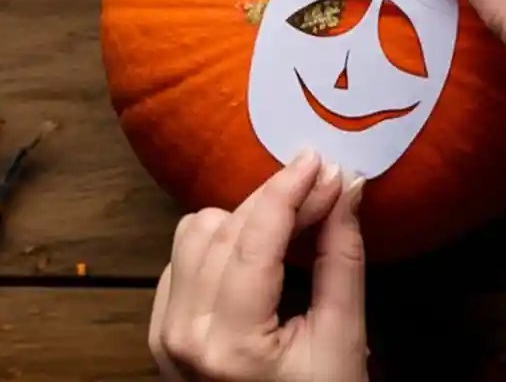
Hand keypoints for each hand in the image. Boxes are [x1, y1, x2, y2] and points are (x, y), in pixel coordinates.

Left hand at [149, 151, 368, 381]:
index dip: (290, 190)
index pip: (256, 239)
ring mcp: (164, 336)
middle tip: (325, 188)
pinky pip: (182, 258)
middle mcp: (184, 336)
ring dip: (244, 220)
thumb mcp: (343, 340)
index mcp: (231, 344)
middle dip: (277, 201)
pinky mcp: (160, 332)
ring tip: (292, 228)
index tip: (319, 160)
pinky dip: (220, 244)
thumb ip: (343, 259)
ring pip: (195, 234)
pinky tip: (257, 255)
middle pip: (225, 228)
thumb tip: (345, 188)